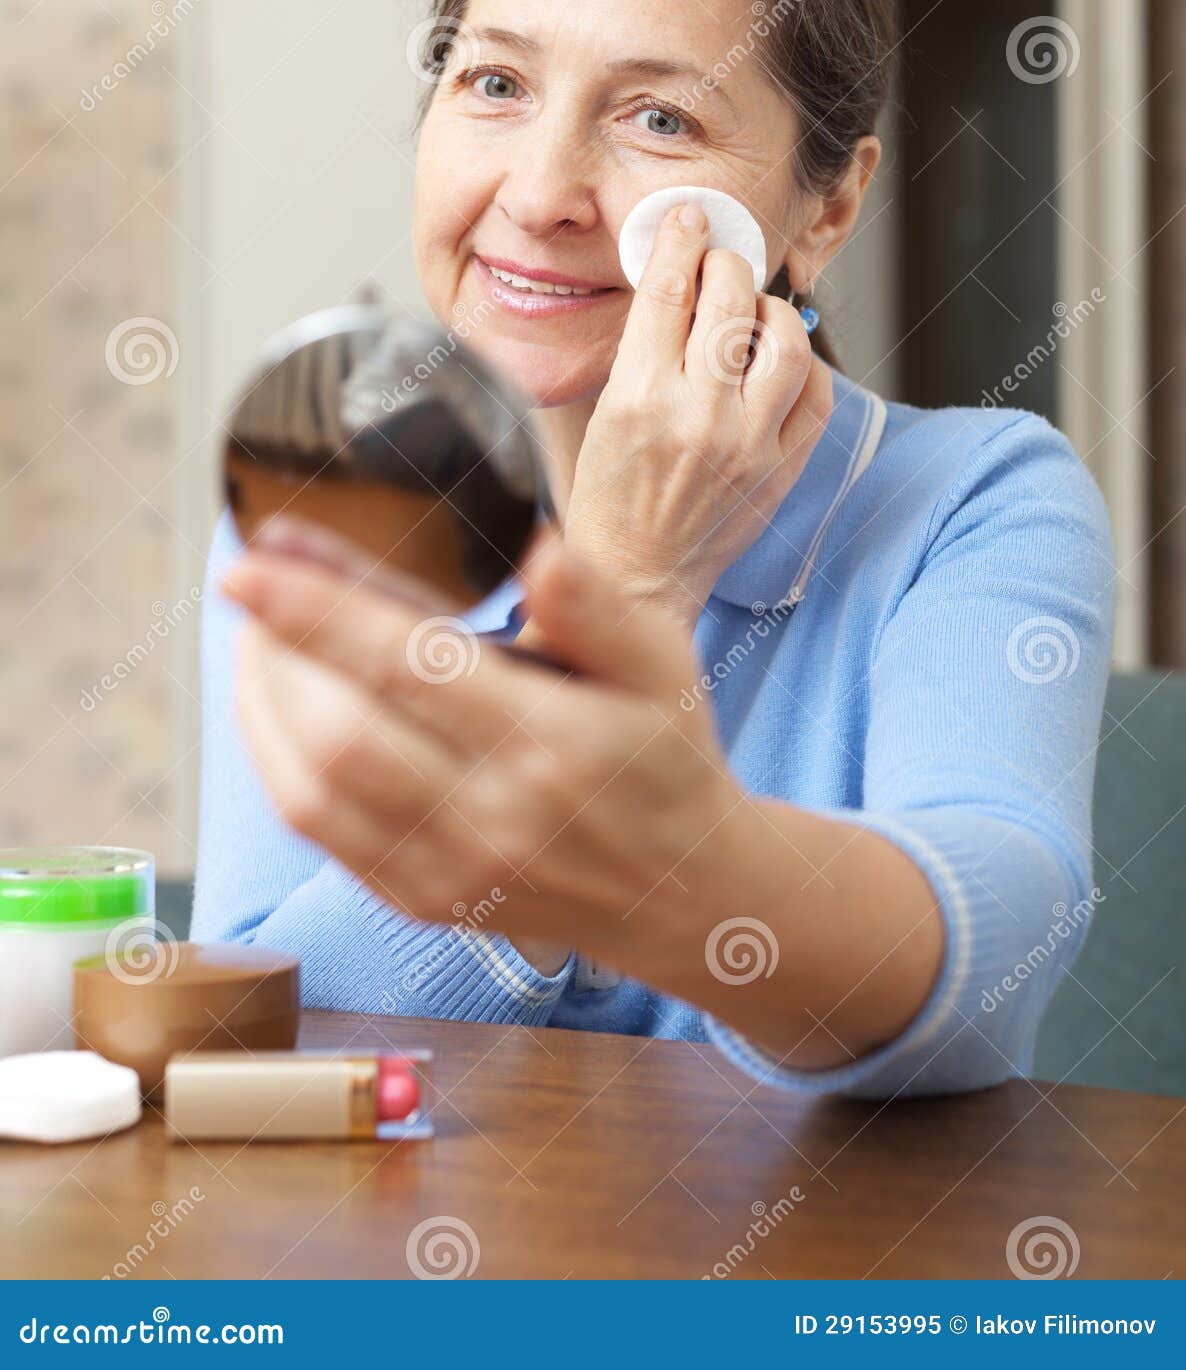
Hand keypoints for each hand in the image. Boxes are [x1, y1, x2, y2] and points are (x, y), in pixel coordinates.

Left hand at [221, 533, 741, 956]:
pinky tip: (279, 710)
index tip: (252, 565)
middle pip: (338, 734)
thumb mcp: (662, 665)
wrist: (678, 894)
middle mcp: (491, 817)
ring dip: (261, 707)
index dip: (319, 612)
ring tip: (257, 639)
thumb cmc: (664, 758)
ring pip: (310, 792)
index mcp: (551, 743)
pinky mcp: (418, 901)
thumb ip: (598, 607)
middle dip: (273, 651)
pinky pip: (319, 834)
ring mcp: (447, 871)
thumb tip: (538, 548)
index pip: (411, 668)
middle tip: (252, 587)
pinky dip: (276, 762)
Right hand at [564, 202, 832, 627]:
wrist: (636, 578)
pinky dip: (803, 367)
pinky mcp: (782, 469)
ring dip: (771, 311)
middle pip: (732, 299)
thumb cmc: (609, 498)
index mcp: (639, 398)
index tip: (687, 220)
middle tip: (718, 266)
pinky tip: (778, 365)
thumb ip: (642, 349)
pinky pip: (817, 393)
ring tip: (751, 316)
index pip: (668, 289)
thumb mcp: (603, 414)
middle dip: (726, 266)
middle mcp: (699, 416)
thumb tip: (680, 281)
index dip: (680, 239)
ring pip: (787, 338)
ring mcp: (749, 444)